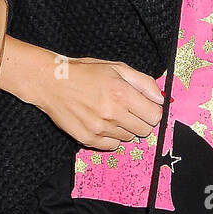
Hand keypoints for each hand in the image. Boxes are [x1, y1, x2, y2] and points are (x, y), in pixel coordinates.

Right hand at [30, 56, 165, 150]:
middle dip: (140, 120)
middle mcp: (112, 113)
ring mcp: (100, 128)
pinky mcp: (88, 139)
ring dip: (124, 128)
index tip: (144, 106)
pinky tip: (101, 123)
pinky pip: (112, 146)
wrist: (51, 82)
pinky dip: (111, 137)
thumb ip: (143, 82)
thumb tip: (161, 99)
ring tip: (110, 113)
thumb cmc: (85, 72)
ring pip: (128, 138)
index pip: (155, 116)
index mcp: (122, 93)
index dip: (152, 110)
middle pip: (144, 130)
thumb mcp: (116, 67)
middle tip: (127, 109)